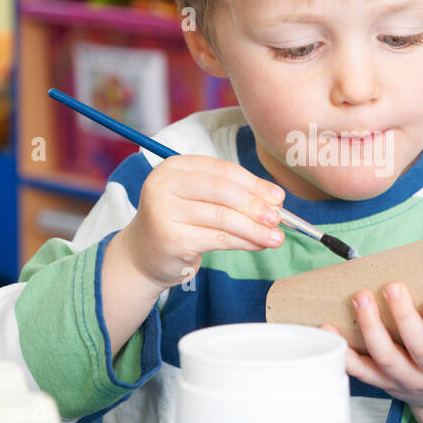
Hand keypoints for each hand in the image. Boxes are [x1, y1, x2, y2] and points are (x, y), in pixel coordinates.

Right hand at [117, 155, 286, 291]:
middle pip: (222, 191)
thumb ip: (230, 195)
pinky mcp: (171, 238)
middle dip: (256, 205)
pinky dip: (243, 242)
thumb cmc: (178, 223)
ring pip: (222, 217)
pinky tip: (258, 245)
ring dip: (255, 228)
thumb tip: (274, 200)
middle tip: (279, 218)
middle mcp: (164, 184)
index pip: (222, 170)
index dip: (254, 183)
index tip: (278, 197)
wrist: (143, 256)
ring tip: (276, 237)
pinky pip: (217, 238)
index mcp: (174, 167)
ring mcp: (164, 211)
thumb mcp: (199, 200)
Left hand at [320, 281, 422, 422]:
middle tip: (392, 287)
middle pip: (421, 350)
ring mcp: (410, 380)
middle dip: (404, 318)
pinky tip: (330, 330)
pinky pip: (362, 371)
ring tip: (362, 298)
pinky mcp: (386, 383)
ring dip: (372, 328)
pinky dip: (344, 352)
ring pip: (388, 359)